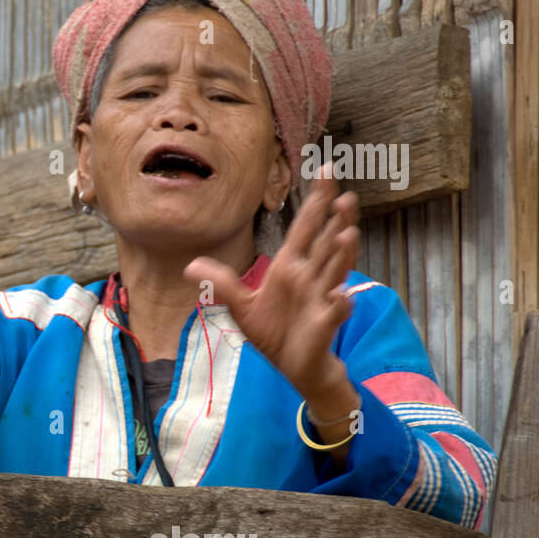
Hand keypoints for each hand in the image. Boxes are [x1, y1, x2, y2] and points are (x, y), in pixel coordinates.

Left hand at [183, 162, 360, 398]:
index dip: (316, 201)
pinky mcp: (323, 326)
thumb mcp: (242, 306)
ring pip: (334, 272)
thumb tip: (190, 266)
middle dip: (337, 221)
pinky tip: (342, 297)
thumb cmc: (274, 332)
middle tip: (347, 197)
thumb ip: (222, 283)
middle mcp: (310, 278)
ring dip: (342, 255)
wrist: (293, 367)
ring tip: (348, 234)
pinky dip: (338, 306)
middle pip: (325, 244)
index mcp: (291, 268)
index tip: (327, 171)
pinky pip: (333, 314)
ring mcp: (320, 300)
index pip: (305, 228)